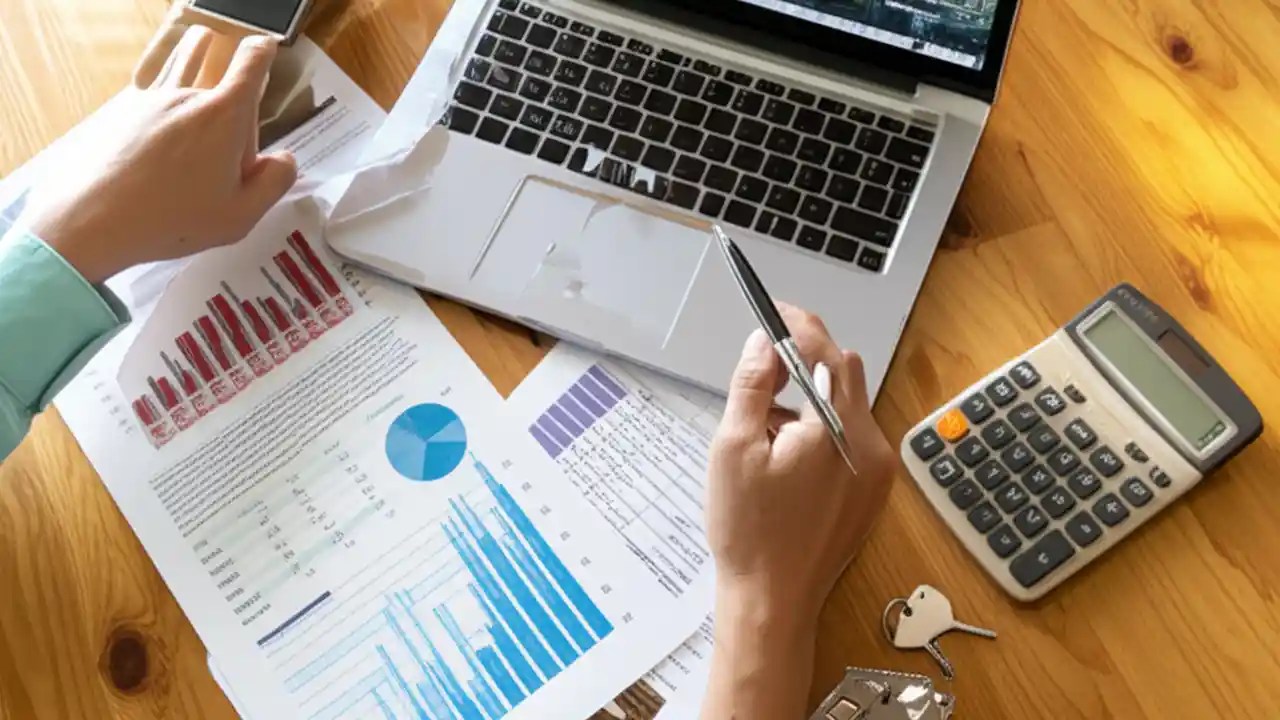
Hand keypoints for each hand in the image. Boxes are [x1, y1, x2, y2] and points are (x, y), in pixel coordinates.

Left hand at [20, 28, 297, 283]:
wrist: (97, 219)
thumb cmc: (174, 219)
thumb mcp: (242, 214)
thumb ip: (275, 182)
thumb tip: (284, 159)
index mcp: (226, 116)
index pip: (252, 62)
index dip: (264, 51)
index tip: (267, 50)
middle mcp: (191, 96)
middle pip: (222, 80)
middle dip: (236, 106)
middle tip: (233, 154)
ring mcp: (156, 100)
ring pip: (186, 62)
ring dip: (200, 56)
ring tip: (204, 51)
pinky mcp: (129, 111)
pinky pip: (159, 83)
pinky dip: (171, 81)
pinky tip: (170, 102)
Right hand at [698, 306, 894, 718]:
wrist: (773, 602)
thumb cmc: (748, 531)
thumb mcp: (733, 448)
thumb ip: (752, 386)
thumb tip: (765, 342)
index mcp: (836, 429)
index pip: (825, 351)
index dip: (798, 323)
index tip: (774, 309)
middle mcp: (870, 445)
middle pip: (843, 374)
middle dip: (804, 364)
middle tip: (762, 378)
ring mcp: (877, 471)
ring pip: (847, 406)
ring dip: (810, 402)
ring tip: (764, 437)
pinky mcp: (873, 492)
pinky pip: (852, 439)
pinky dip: (822, 432)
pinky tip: (786, 462)